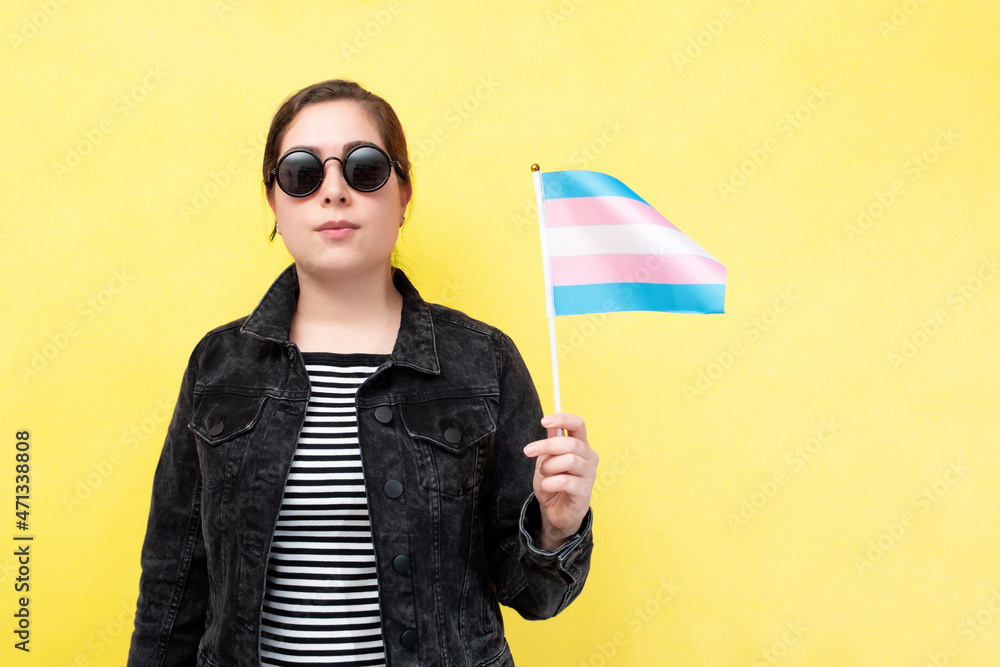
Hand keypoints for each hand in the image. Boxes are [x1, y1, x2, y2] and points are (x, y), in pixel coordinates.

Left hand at [523, 412, 598, 551]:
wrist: (555, 511)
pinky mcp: (585, 491)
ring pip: (569, 460)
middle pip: (571, 443)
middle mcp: (589, 457)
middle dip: (546, 445)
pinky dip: (549, 483)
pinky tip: (546, 487)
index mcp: (581, 445)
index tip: (543, 421)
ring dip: (549, 466)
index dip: (562, 419)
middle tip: (528, 451)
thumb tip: (550, 425)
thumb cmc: (553, 483)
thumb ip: (551, 443)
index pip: (578, 424)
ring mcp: (589, 474)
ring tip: (544, 475)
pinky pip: (565, 481)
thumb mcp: (547, 460)